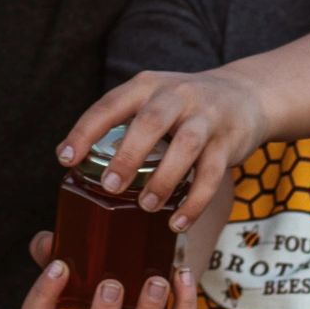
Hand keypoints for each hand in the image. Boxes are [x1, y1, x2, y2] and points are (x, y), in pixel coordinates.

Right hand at [17, 230, 198, 308]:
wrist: (138, 276)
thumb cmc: (97, 270)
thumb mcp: (74, 258)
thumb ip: (58, 246)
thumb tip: (48, 243)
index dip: (43, 298)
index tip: (59, 266)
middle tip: (111, 285)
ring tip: (156, 281)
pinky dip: (184, 306)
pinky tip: (181, 275)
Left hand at [55, 66, 261, 233]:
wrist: (245, 95)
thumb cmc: (184, 106)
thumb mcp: (153, 100)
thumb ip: (125, 125)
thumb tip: (84, 165)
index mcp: (147, 86)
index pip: (110, 105)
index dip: (85, 131)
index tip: (64, 159)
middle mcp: (176, 96)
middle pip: (151, 122)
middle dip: (128, 155)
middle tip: (109, 186)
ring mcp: (205, 118)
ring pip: (185, 147)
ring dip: (163, 179)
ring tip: (145, 206)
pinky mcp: (228, 142)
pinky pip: (211, 175)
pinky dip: (194, 202)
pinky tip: (177, 222)